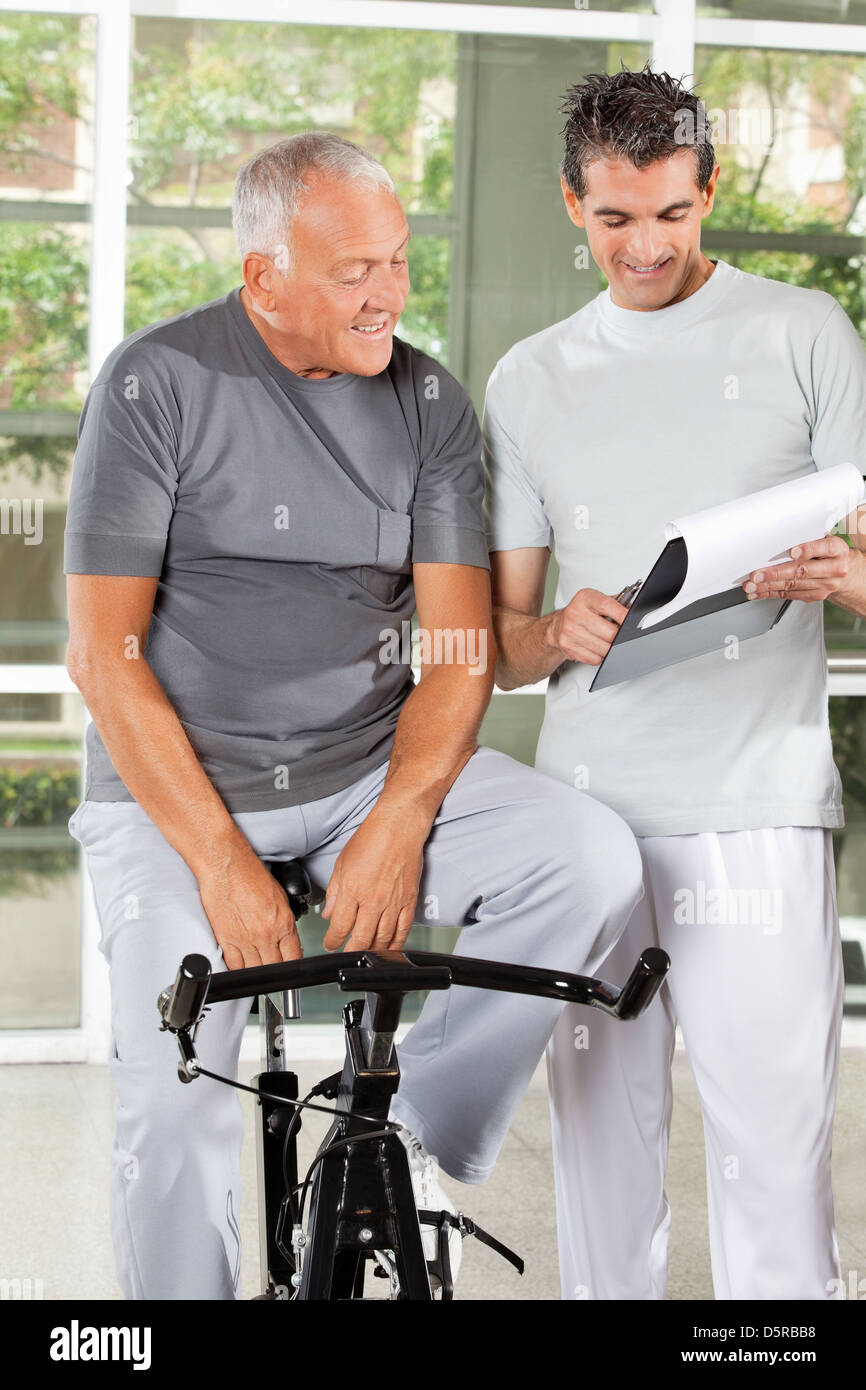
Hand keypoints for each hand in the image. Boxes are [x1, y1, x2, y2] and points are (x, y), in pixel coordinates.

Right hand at [198, 847, 301, 967]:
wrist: (226, 866)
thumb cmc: (250, 874)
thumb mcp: (280, 897)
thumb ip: (284, 921)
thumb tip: (286, 938)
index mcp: (282, 922)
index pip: (293, 957)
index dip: (292, 965)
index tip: (289, 966)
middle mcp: (266, 934)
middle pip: (274, 967)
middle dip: (275, 970)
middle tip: (272, 968)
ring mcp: (245, 939)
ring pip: (255, 970)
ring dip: (257, 971)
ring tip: (257, 966)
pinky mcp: (226, 940)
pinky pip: (234, 965)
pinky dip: (238, 969)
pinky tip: (241, 965)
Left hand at [322, 805, 424, 952]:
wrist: (399, 827)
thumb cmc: (371, 839)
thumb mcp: (342, 864)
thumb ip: (334, 892)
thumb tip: (329, 913)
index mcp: (352, 890)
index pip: (340, 926)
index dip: (333, 941)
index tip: (330, 944)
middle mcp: (373, 900)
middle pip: (361, 938)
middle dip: (351, 951)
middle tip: (346, 953)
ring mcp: (393, 902)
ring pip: (383, 938)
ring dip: (373, 950)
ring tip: (366, 954)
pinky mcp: (409, 901)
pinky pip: (403, 929)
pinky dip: (396, 943)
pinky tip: (390, 947)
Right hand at [550, 588, 629, 665]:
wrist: (557, 626)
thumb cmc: (581, 613)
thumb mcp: (596, 601)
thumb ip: (616, 604)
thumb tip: (635, 611)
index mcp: (584, 598)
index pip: (607, 606)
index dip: (623, 616)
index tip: (631, 622)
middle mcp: (575, 613)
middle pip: (609, 632)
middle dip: (619, 636)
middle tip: (619, 634)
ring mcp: (570, 631)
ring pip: (604, 648)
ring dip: (610, 648)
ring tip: (606, 640)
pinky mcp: (568, 647)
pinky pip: (595, 659)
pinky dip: (600, 656)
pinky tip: (596, 647)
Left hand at [743, 535, 850, 602]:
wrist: (840, 570)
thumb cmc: (826, 551)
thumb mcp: (822, 539)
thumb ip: (807, 537)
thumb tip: (777, 536)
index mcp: (837, 549)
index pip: (824, 548)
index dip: (808, 550)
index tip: (792, 552)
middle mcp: (834, 569)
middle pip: (802, 571)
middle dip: (776, 573)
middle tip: (758, 574)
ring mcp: (826, 585)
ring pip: (793, 585)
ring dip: (768, 586)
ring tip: (752, 585)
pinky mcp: (815, 596)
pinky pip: (790, 595)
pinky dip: (771, 593)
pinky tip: (759, 592)